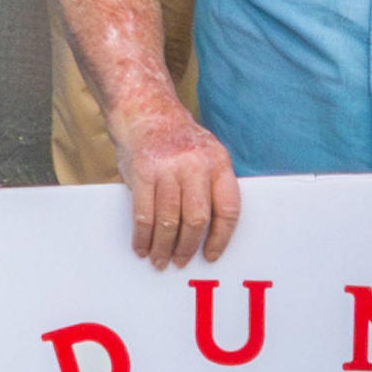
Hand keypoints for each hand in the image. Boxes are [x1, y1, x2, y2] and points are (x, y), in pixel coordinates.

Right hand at [117, 109, 239, 268]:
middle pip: (197, 220)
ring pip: (169, 221)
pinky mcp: (142, 173)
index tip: (212, 255)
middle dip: (188, 247)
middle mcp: (195, 165)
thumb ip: (211, 186)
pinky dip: (143, 237)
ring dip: (163, 247)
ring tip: (160, 260)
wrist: (145, 110)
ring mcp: (168, 169)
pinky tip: (142, 247)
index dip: (221, 238)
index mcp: (218, 162)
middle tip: (181, 261)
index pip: (228, 209)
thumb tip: (211, 232)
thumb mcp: (206, 154)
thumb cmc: (178, 141)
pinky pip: (144, 215)